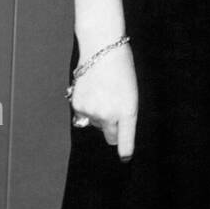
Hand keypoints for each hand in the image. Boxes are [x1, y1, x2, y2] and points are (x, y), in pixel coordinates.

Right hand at [70, 44, 137, 159]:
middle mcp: (110, 114)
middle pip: (110, 134)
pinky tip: (91, 89)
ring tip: (103, 90)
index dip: (125, 150)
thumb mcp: (131, 91)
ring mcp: (92, 111)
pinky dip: (87, 106)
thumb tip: (112, 129)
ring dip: (99, 113)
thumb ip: (124, 112)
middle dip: (112, 127)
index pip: (125, 139)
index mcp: (128, 110)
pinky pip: (83, 115)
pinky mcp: (78, 106)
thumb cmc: (122, 68)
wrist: (102, 48)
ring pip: (96, 123)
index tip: (125, 159)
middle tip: (113, 106)